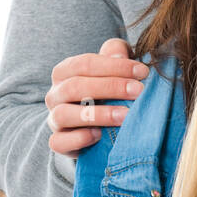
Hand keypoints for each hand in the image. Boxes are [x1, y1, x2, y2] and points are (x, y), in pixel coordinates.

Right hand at [45, 38, 149, 157]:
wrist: (99, 125)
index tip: (142, 71)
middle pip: (75, 86)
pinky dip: (78, 139)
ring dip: (97, 114)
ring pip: (63, 114)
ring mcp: (54, 119)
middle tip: (138, 91)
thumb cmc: (107, 89)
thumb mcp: (113, 67)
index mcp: (64, 71)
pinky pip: (59, 142)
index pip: (84, 64)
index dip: (114, 66)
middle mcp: (55, 94)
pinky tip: (99, 135)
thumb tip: (120, 55)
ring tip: (125, 115)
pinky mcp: (59, 142)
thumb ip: (116, 53)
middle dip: (110, 87)